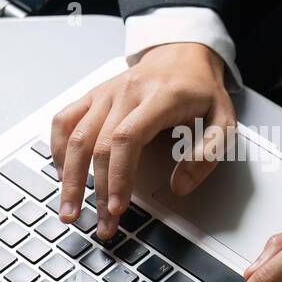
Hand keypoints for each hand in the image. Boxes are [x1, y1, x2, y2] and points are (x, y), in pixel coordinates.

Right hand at [50, 43, 233, 238]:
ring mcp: (105, 93)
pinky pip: (64, 121)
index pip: (127, 138)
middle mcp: (126, 92)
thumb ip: (208, 153)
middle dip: (95, 190)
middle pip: (98, 144)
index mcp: (159, 97)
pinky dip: (58, 150)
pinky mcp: (92, 95)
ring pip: (75, 136)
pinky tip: (63, 175)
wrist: (181, 56)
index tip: (117, 207)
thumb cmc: (200, 91)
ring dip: (70, 178)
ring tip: (70, 210)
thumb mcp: (223, 120)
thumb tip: (181, 186)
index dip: (118, 176)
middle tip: (102, 225)